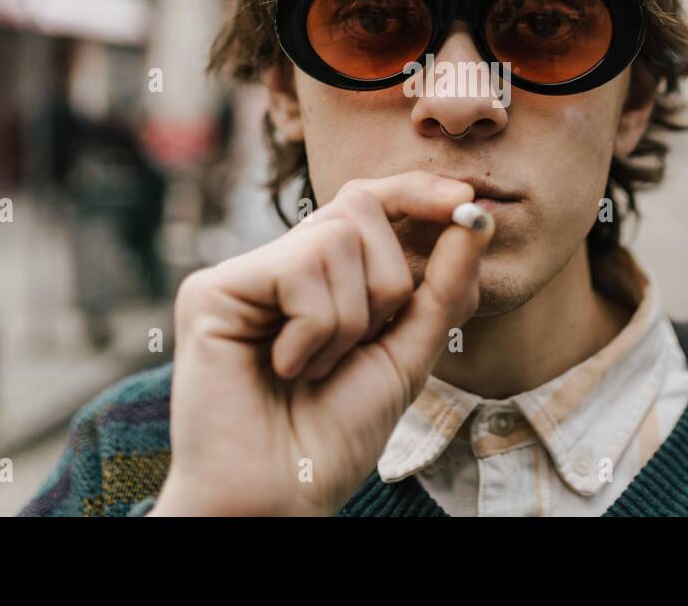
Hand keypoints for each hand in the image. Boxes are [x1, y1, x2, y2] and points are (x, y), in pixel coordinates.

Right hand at [149, 171, 492, 515]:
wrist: (278, 496)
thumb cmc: (334, 435)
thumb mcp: (407, 353)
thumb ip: (441, 287)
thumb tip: (476, 216)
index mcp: (321, 276)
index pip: (370, 203)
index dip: (417, 193)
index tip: (467, 202)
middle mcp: (278, 264)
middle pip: (359, 208)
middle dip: (389, 282)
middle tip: (364, 345)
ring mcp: (244, 275)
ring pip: (336, 238)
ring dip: (351, 319)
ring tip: (316, 369)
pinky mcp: (211, 290)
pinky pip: (299, 270)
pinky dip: (315, 330)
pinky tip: (285, 368)